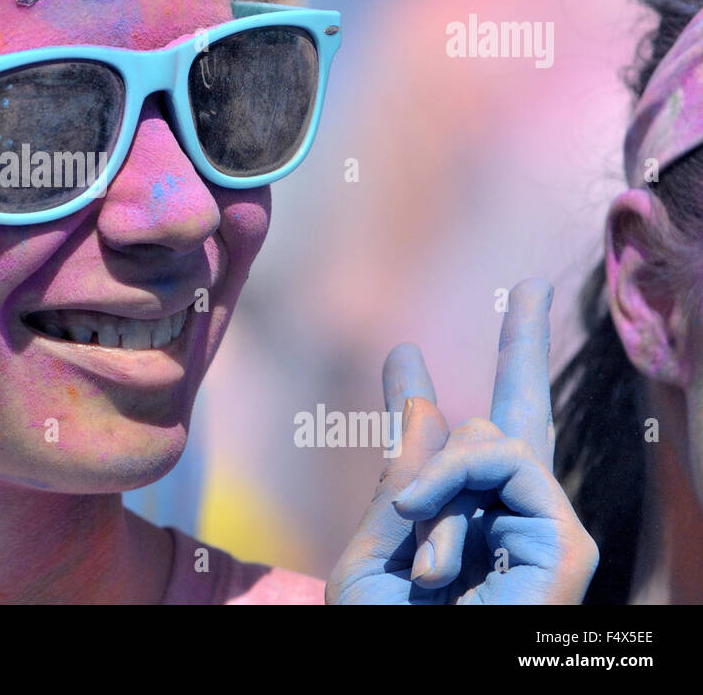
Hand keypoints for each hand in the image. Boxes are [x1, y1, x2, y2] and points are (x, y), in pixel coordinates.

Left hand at [326, 277, 598, 603]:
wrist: (401, 681)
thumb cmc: (382, 635)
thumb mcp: (374, 550)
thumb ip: (405, 475)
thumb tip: (417, 389)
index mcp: (457, 518)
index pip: (468, 437)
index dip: (461, 377)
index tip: (442, 334)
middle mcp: (506, 518)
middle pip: (518, 418)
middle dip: (523, 346)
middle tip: (529, 286)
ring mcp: (541, 530)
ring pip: (491, 440)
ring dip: (434, 490)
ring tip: (418, 560)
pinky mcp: (566, 547)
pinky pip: (507, 468)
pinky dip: (452, 493)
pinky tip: (429, 545)